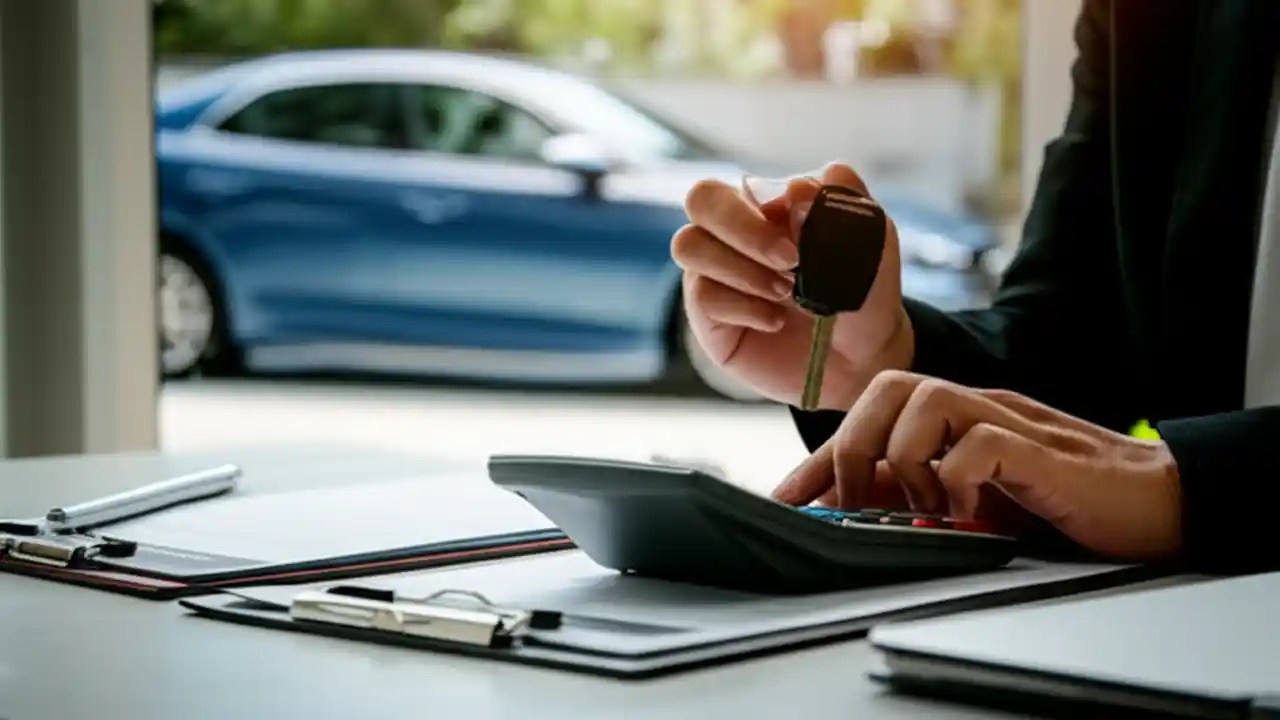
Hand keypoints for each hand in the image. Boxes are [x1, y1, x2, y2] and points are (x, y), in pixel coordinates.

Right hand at [672, 163, 912, 409]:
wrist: (859, 356)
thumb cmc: (859, 291)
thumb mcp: (868, 241)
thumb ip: (840, 201)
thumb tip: (798, 186)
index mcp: (766, 203)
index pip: (738, 183)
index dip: (763, 210)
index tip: (802, 243)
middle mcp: (731, 232)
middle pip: (700, 200)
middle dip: (742, 228)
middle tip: (790, 262)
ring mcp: (713, 272)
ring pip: (689, 245)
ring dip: (743, 270)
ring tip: (786, 293)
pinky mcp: (708, 315)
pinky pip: (702, 296)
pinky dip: (745, 307)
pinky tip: (776, 320)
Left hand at [772, 371, 1184, 562]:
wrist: (1157, 500)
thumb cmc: (1065, 501)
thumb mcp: (977, 502)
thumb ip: (925, 498)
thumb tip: (860, 514)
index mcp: (954, 420)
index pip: (870, 418)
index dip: (820, 460)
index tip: (785, 500)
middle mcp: (975, 409)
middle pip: (889, 387)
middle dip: (854, 446)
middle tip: (859, 502)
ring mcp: (1008, 421)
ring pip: (925, 399)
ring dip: (904, 459)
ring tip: (922, 508)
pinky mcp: (1042, 448)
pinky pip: (980, 442)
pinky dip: (958, 479)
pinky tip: (968, 513)